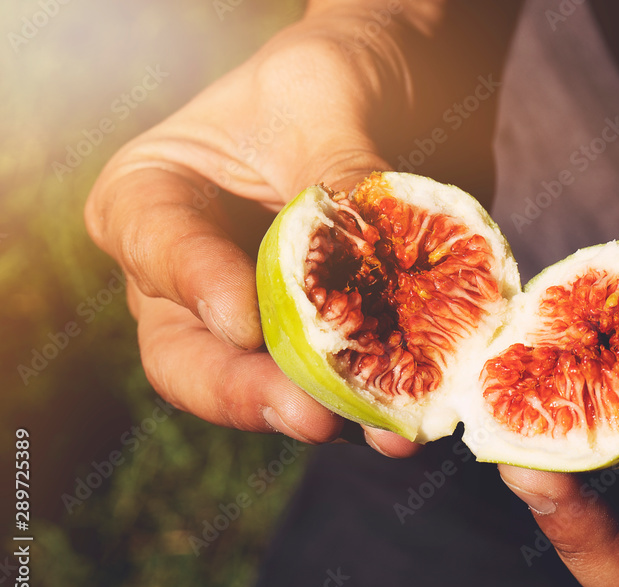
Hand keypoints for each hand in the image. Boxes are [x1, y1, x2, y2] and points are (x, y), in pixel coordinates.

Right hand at [84, 9, 423, 454]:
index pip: (153, 248)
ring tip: (380, 429)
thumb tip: (367, 260)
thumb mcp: (323, 96)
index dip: (195, 288)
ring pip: (265, 389)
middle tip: (307, 416)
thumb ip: (333, 173)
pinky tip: (414, 416)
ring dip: (324, 412)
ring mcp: (259, 318)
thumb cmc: (331, 75)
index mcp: (153, 198)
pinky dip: (375, 401)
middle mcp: (192, 276)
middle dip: (246, 392)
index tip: (245, 320)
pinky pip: (339, 384)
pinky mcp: (327, 338)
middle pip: (188, 356)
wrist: (397, 91)